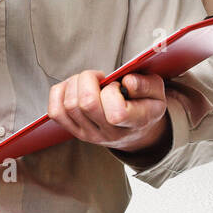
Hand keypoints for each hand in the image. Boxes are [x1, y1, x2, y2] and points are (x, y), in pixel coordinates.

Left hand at [48, 70, 169, 154]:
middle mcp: (110, 133)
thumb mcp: (157, 93)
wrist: (135, 131)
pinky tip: (74, 88)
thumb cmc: (144, 106)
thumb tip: (128, 81)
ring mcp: (90, 134)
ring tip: (88, 81)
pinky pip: (55, 112)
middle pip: (86, 104)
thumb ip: (147, 85)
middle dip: (88, 79)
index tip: (117, 85)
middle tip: (99, 77)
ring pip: (69, 104)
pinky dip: (60, 93)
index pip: (116, 114)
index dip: (112, 92)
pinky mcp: (75, 131)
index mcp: (135, 123)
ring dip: (75, 83)